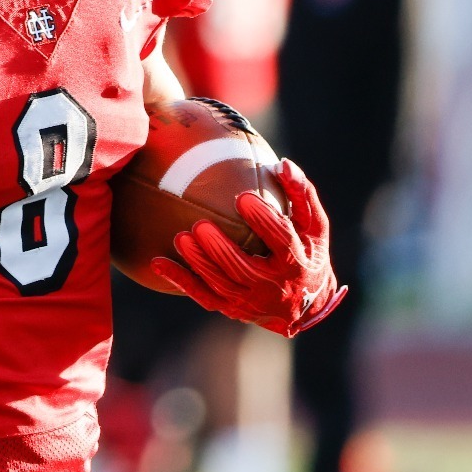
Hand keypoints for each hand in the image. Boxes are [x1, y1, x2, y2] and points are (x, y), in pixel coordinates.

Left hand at [150, 159, 345, 336]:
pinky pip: (202, 295)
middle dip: (221, 249)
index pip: (281, 240)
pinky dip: (180, 280)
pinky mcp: (231, 307)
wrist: (304, 305)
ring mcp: (250, 300)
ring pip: (221, 284)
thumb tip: (282, 163)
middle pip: (243, 268)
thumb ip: (302, 194)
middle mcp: (273, 286)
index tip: (243, 198)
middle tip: (201, 225)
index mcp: (296, 262)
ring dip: (199, 262)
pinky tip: (157, 262)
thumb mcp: (314, 227)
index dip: (263, 220)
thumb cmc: (307, 252)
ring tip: (181, 238)